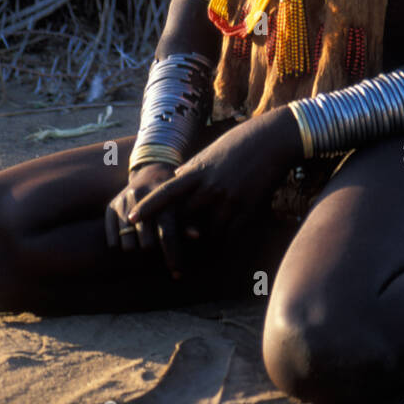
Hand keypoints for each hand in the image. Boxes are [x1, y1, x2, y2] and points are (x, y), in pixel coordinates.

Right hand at [106, 162, 197, 274]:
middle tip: (161, 263)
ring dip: (136, 255)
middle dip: (154, 258)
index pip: (167, 235)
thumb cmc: (171, 194)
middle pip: (147, 245)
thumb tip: (198, 236)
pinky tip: (130, 248)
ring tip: (143, 257)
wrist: (150, 169)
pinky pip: (112, 241)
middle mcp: (141, 199)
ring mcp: (123, 203)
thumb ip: (186, 220)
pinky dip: (121, 248)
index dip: (173, 257)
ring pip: (127, 246)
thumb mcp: (180, 204)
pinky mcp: (110, 208)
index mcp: (162, 199)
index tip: (178, 274)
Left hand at [125, 107, 302, 276]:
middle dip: (172, 239)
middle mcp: (210, 187)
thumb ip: (193, 169)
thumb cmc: (241, 141)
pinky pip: (229, 236)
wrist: (273, 138)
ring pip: (206, 234)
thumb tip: (175, 178)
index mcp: (198, 170)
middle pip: (182, 220)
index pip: (166, 191)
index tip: (131, 219)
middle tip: (160, 255)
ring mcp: (229, 200)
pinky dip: (220, 246)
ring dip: (198, 248)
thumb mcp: (211, 151)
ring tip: (187, 266)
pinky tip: (216, 254)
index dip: (148, 206)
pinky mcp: (248, 210)